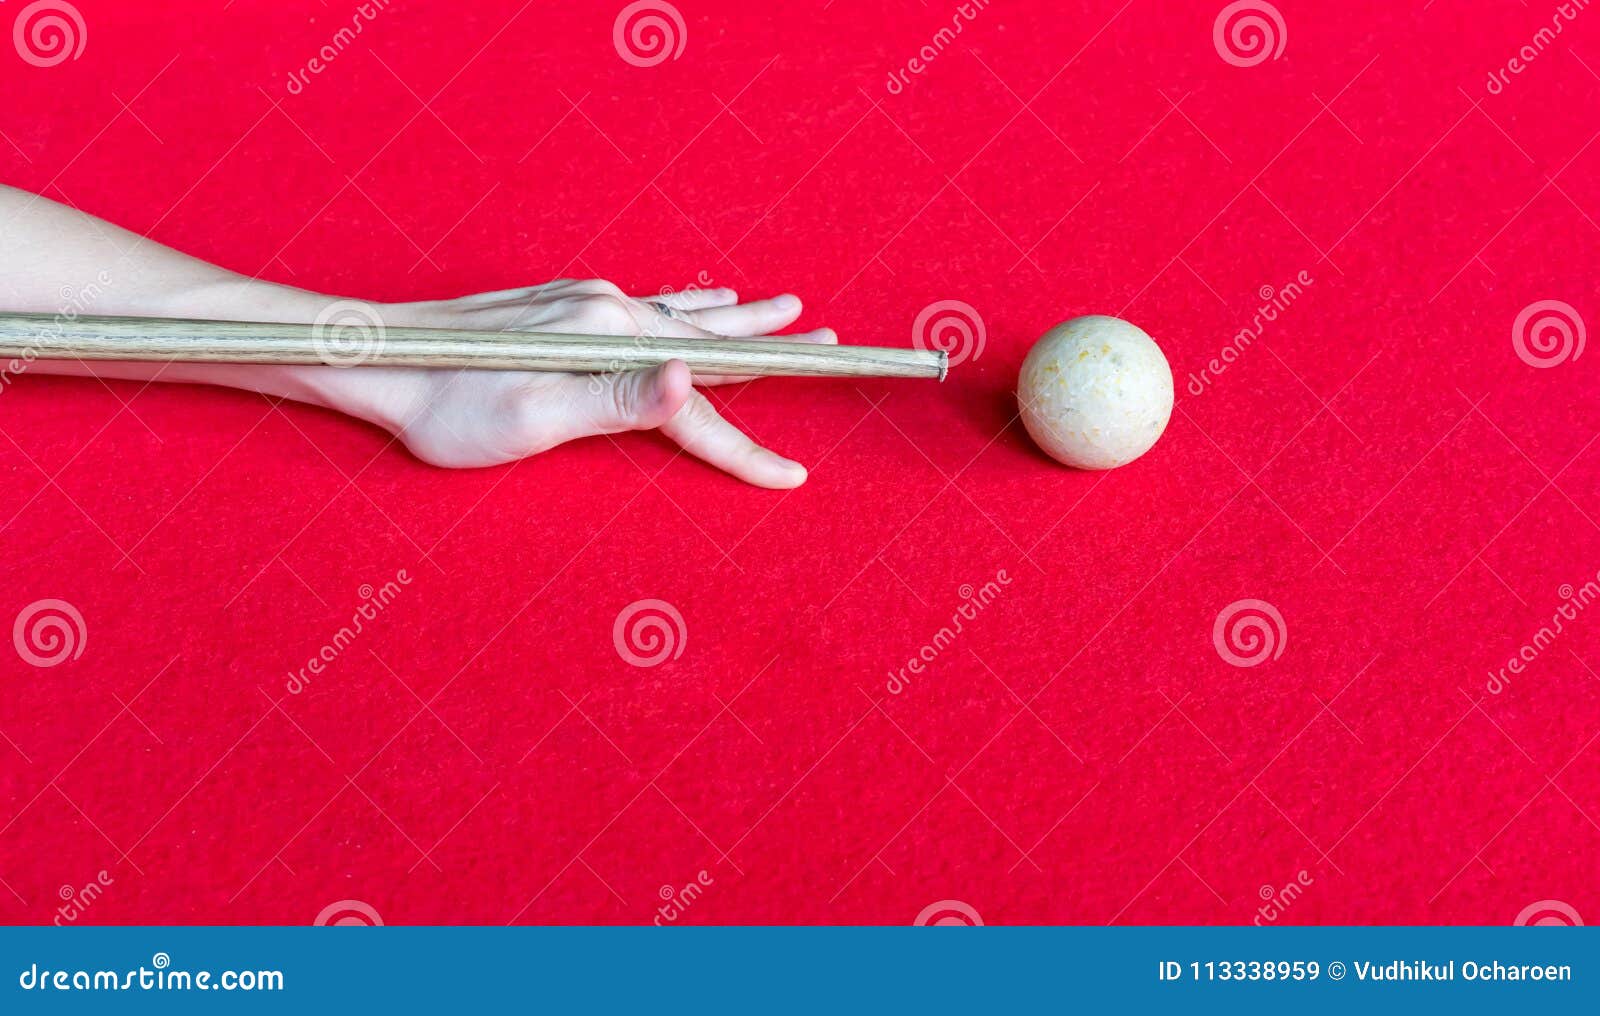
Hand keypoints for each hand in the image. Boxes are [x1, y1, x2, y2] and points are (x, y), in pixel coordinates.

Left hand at [353, 279, 835, 487]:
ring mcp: (589, 301)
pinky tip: (703, 294)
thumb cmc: (450, 406)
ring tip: (788, 309)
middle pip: (711, 339)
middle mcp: (609, 310)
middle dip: (774, 349)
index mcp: (609, 340)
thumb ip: (618, 399)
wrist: (384, 359)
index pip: (698, 406)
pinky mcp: (568, 303)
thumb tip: (691, 377)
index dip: (747, 449)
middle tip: (834, 343)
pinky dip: (692, 303)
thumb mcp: (532, 417)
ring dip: (740, 318)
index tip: (795, 477)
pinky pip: (653, 301)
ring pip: (686, 314)